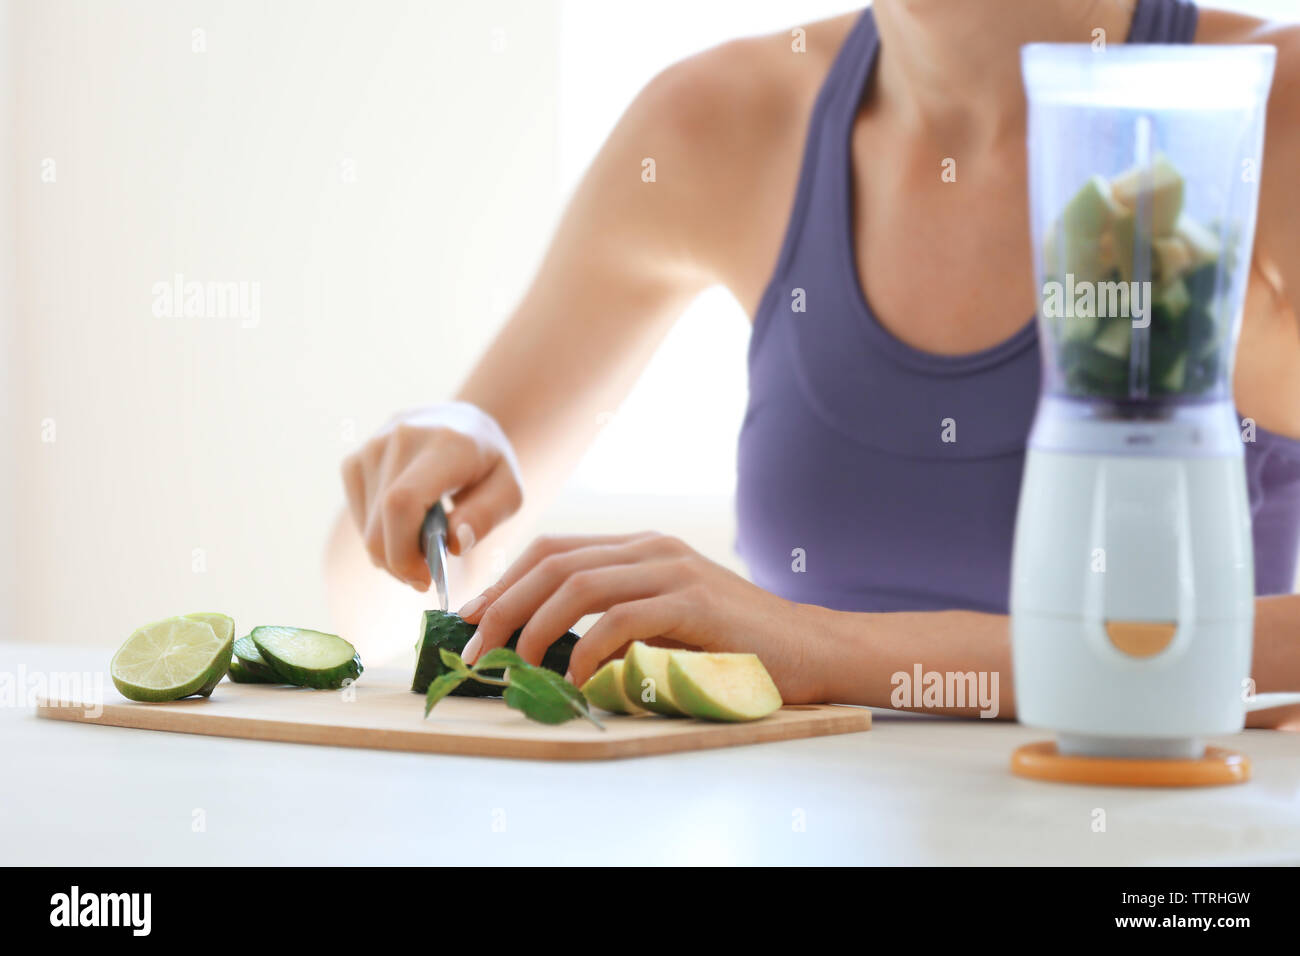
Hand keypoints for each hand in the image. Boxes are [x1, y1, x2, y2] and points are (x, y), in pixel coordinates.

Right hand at [340, 402, 522, 589]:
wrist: (461, 424)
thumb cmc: (488, 465)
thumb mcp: (509, 491)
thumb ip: (486, 516)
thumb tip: (452, 544)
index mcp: (446, 444)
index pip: (403, 502)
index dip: (404, 551)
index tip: (424, 579)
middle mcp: (402, 438)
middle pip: (381, 522)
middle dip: (399, 563)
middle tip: (424, 576)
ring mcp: (372, 447)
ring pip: (367, 525)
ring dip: (390, 552)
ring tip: (421, 546)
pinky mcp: (355, 460)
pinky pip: (358, 516)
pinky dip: (378, 535)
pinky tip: (404, 528)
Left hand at [457, 532, 825, 702]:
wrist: (808, 646)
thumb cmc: (733, 641)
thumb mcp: (666, 619)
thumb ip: (618, 617)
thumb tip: (551, 646)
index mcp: (641, 547)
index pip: (554, 550)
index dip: (505, 582)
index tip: (471, 619)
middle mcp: (651, 548)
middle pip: (553, 563)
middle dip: (503, 604)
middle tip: (474, 647)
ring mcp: (672, 569)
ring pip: (577, 584)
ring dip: (533, 625)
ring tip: (513, 662)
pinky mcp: (692, 601)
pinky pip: (620, 617)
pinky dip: (586, 646)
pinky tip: (573, 673)